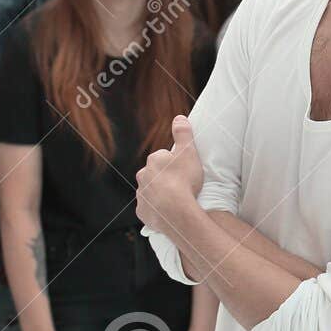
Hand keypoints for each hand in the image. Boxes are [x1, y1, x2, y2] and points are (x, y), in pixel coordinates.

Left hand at [136, 115, 203, 236]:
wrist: (176, 212)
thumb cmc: (184, 181)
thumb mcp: (188, 152)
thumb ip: (183, 134)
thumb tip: (179, 118)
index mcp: (153, 161)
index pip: (163, 157)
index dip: (174, 163)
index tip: (184, 170)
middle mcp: (143, 176)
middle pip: (155, 174)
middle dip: (166, 177)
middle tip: (182, 184)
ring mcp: (142, 195)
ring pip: (151, 191)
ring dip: (161, 193)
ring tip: (177, 199)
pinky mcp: (143, 211)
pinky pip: (150, 208)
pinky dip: (157, 209)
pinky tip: (168, 211)